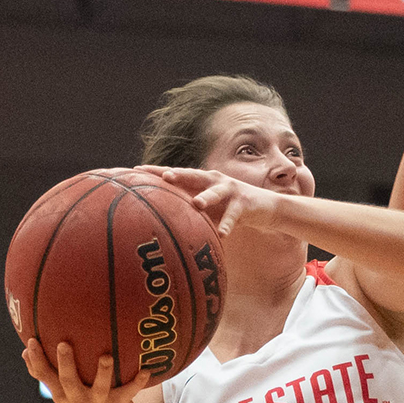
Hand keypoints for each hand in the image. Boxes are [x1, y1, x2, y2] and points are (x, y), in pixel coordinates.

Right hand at [24, 339, 148, 402]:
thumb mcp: (63, 393)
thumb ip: (47, 374)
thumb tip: (25, 351)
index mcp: (62, 394)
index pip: (44, 377)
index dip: (36, 361)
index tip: (31, 342)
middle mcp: (78, 399)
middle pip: (68, 381)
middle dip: (65, 363)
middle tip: (62, 343)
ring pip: (100, 388)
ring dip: (103, 372)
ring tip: (105, 357)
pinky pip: (129, 393)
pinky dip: (137, 382)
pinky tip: (145, 371)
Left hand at [148, 167, 283, 235]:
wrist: (266, 208)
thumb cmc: (230, 209)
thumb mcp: (209, 208)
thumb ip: (189, 210)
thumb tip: (160, 222)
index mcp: (202, 181)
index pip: (177, 174)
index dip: (158, 171)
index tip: (137, 169)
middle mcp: (215, 180)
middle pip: (193, 176)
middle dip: (179, 175)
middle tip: (164, 177)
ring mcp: (230, 190)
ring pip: (215, 193)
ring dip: (206, 197)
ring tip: (197, 204)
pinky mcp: (244, 203)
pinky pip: (234, 215)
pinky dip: (228, 224)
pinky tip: (222, 234)